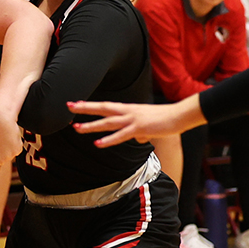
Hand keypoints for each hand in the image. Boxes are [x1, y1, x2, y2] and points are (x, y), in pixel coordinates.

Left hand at [0, 106, 20, 170]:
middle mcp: (2, 161)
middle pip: (2, 160)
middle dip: (0, 152)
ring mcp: (11, 155)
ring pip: (10, 154)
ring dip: (7, 147)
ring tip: (1, 137)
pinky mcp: (18, 149)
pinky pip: (16, 148)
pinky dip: (14, 143)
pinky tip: (8, 135)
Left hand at [68, 98, 201, 147]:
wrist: (180, 115)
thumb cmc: (165, 120)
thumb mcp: (148, 125)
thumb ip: (139, 132)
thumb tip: (137, 139)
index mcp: (129, 109)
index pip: (106, 105)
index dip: (90, 105)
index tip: (76, 103)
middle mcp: (128, 111)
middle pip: (102, 108)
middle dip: (85, 108)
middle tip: (68, 106)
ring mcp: (133, 119)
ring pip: (108, 122)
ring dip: (91, 125)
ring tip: (76, 129)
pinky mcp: (140, 128)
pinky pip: (120, 135)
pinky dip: (108, 139)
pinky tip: (97, 143)